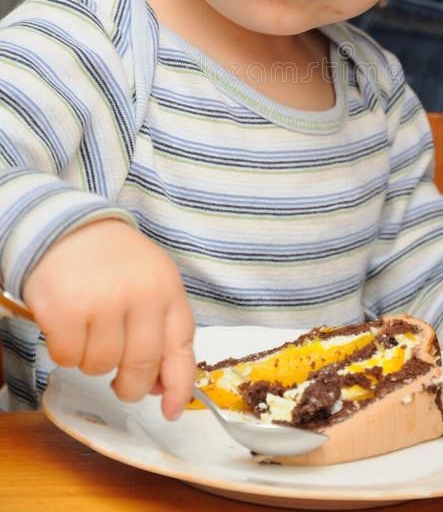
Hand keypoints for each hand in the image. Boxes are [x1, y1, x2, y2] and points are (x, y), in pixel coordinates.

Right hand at [23, 218, 195, 419]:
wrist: (69, 229)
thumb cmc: (114, 261)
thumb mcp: (151, 282)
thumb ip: (161, 329)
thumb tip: (160, 387)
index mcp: (167, 289)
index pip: (181, 347)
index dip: (179, 385)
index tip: (171, 409)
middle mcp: (140, 295)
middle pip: (141, 367)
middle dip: (131, 386)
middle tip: (121, 384)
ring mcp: (103, 302)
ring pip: (101, 366)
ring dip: (93, 361)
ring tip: (91, 331)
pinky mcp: (66, 310)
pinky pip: (68, 358)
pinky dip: (65, 351)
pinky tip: (69, 326)